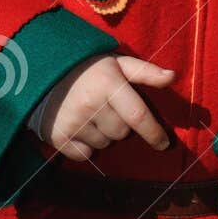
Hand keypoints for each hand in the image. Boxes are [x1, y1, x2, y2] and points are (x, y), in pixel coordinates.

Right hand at [39, 54, 174, 161]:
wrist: (44, 73)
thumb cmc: (90, 69)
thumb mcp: (118, 63)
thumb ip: (146, 72)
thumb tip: (173, 77)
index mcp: (109, 84)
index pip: (138, 116)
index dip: (154, 133)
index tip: (164, 144)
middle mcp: (91, 104)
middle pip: (122, 133)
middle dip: (122, 125)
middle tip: (110, 108)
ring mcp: (74, 122)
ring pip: (105, 144)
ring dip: (104, 134)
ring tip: (92, 114)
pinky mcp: (59, 137)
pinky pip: (86, 155)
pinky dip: (87, 146)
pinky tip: (80, 127)